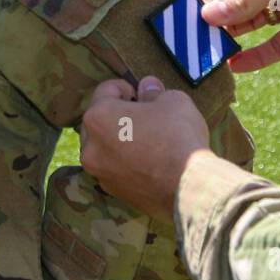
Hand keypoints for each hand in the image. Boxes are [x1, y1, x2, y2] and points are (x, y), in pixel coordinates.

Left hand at [80, 77, 210, 218]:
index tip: (143, 94)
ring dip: (121, 140)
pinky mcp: (114, 192)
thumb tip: (147, 88)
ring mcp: (100, 172)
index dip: (127, 87)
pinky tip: (150, 162)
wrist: (188, 187)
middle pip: (100, 121)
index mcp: (98, 117)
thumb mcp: (172, 101)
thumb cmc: (177, 136)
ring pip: (106, 148)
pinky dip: (128, 162)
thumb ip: (153, 92)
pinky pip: (116, 169)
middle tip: (146, 116)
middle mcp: (91, 147)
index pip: (105, 90)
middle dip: (119, 115)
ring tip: (149, 140)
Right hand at [200, 0, 279, 71]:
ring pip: (256, 22)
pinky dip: (258, 55)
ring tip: (214, 54)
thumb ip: (243, 0)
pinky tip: (238, 66)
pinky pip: (276, 43)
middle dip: (223, 18)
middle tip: (201, 38)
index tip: (197, 15)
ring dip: (237, 37)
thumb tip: (208, 15)